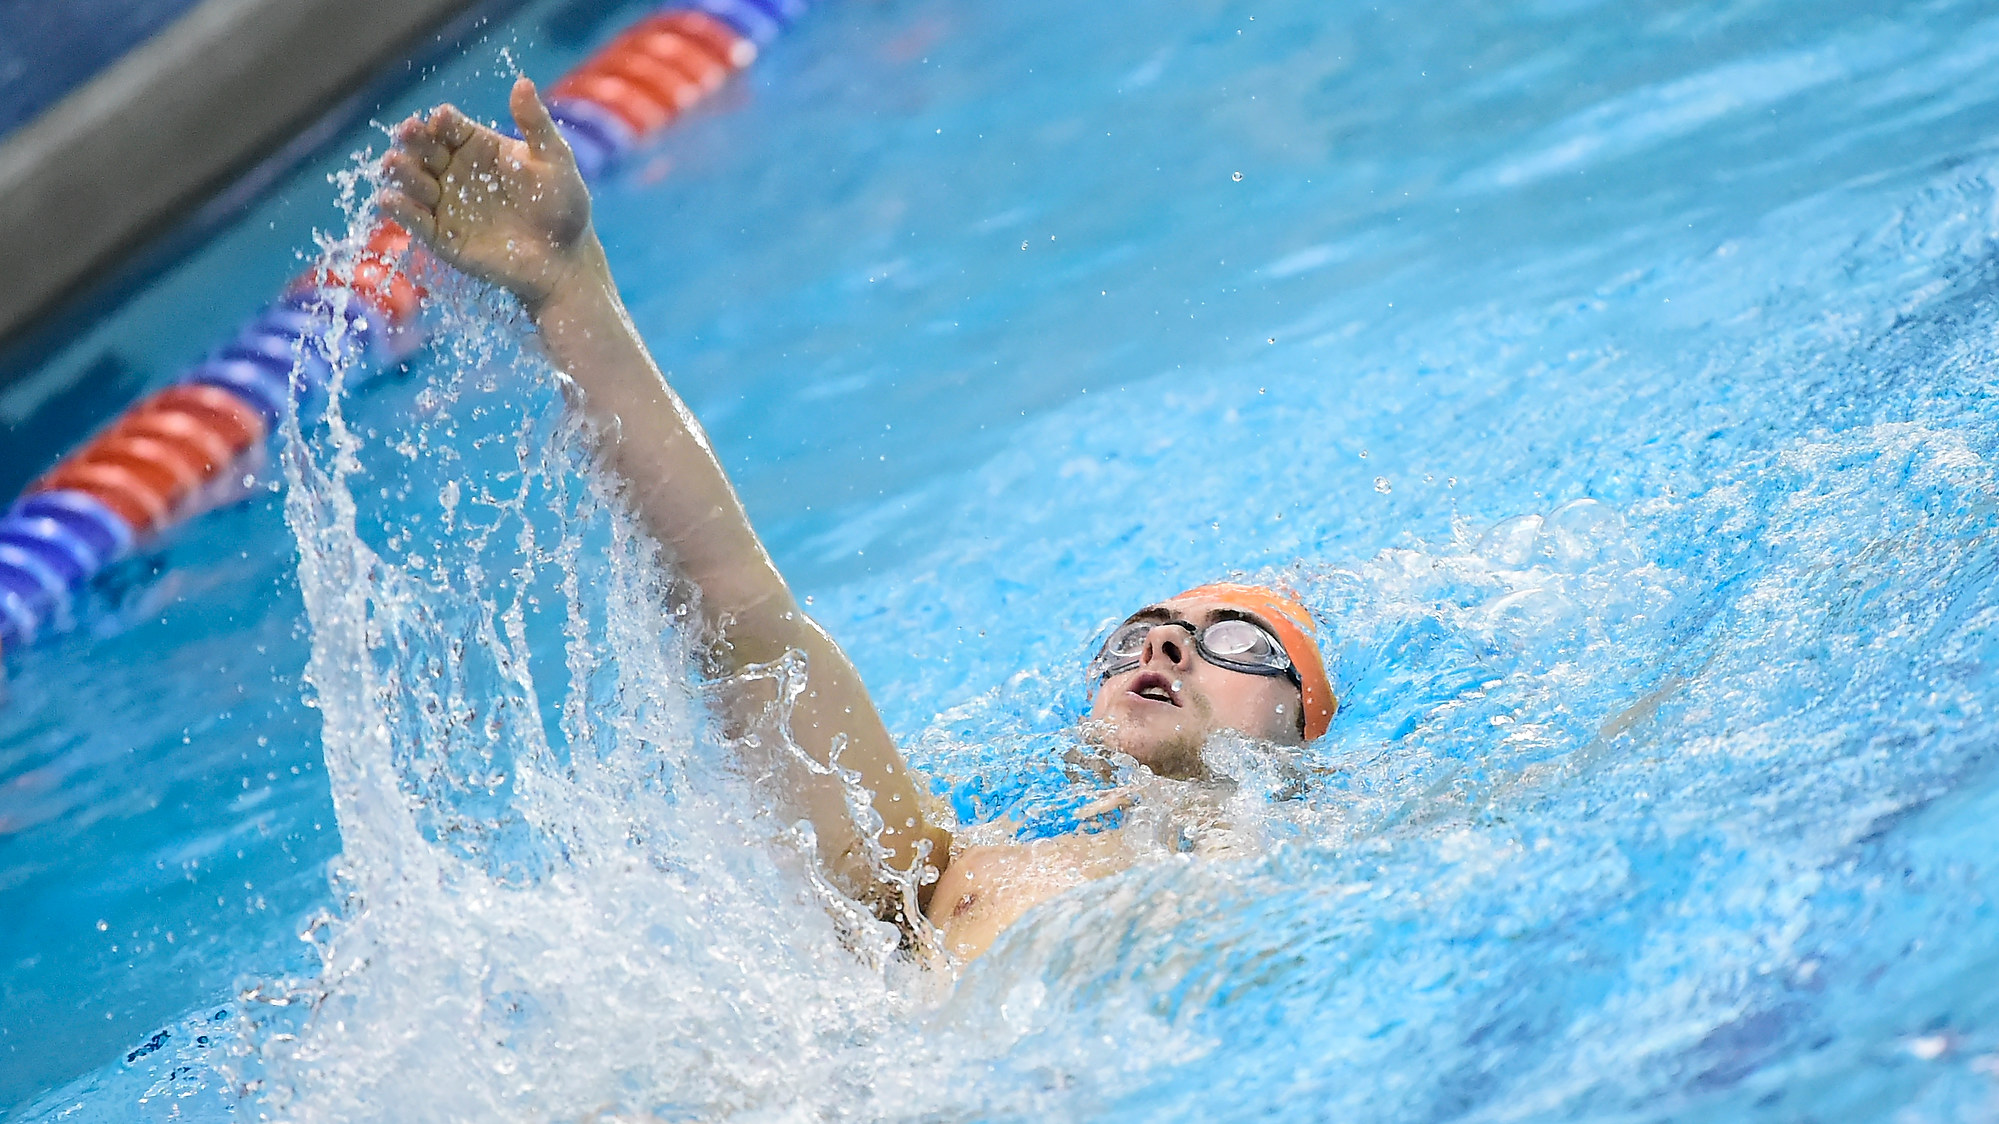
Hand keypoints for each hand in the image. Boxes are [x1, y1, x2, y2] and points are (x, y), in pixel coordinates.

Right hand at [380, 76, 595, 309]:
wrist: (565, 259)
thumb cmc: (563, 206)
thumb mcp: (555, 159)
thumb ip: (535, 124)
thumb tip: (522, 82)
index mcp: (477, 146)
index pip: (448, 125)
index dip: (441, 120)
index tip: (440, 120)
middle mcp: (454, 171)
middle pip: (423, 149)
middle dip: (412, 140)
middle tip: (408, 133)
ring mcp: (445, 203)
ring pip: (411, 181)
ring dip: (399, 170)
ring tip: (393, 163)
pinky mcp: (441, 236)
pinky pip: (414, 221)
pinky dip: (399, 210)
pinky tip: (390, 199)